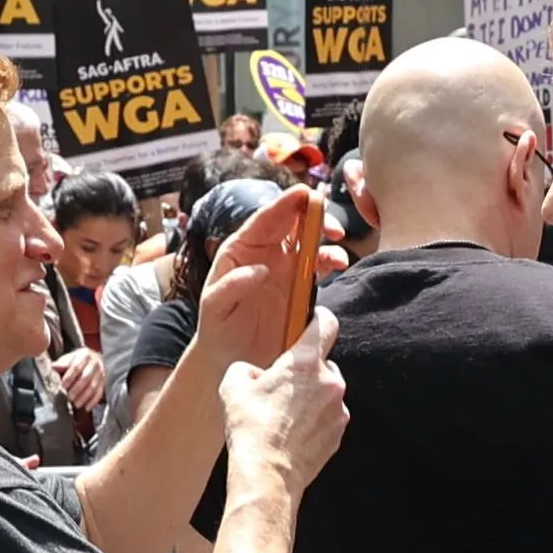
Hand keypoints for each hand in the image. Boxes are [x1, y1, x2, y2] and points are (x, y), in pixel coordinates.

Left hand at [53, 346, 107, 414]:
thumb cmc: (78, 360)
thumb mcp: (70, 358)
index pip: (76, 367)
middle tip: (69, 397)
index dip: (69, 377)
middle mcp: (94, 364)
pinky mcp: (104, 383)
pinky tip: (87, 407)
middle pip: (86, 378)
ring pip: (93, 387)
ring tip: (76, 404)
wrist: (95, 359)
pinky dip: (93, 401)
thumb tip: (53, 367)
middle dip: (77, 389)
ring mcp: (100, 374)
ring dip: (84, 397)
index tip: (63, 386)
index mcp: (84, 355)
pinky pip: (99, 393)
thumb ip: (62, 363)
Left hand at [194, 187, 338, 377]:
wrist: (230, 359)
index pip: (265, 219)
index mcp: (241, 249)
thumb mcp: (214, 307)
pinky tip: (338, 264)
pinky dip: (331, 262)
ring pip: (309, 242)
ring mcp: (286, 270)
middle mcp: (266, 253)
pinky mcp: (301, 289)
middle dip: (313, 214)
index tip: (304, 193)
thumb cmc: (216, 329)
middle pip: (292, 223)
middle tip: (328, 218)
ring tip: (337, 242)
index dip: (285, 203)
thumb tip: (259, 268)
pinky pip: (319, 268)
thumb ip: (230, 286)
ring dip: (326, 238)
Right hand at [219, 308, 346, 497]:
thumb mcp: (233, 384)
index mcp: (305, 362)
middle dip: (306, 371)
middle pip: (324, 362)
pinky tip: (293, 433)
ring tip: (285, 415)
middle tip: (282, 387)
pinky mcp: (338, 433)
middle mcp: (330, 382)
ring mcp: (338, 410)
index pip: (325, 323)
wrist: (267, 476)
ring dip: (311, 396)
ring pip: (327, 392)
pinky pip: (328, 417)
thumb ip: (248, 367)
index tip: (311, 321)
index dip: (318, 318)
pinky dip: (315, 420)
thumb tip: (256, 374)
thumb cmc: (250, 428)